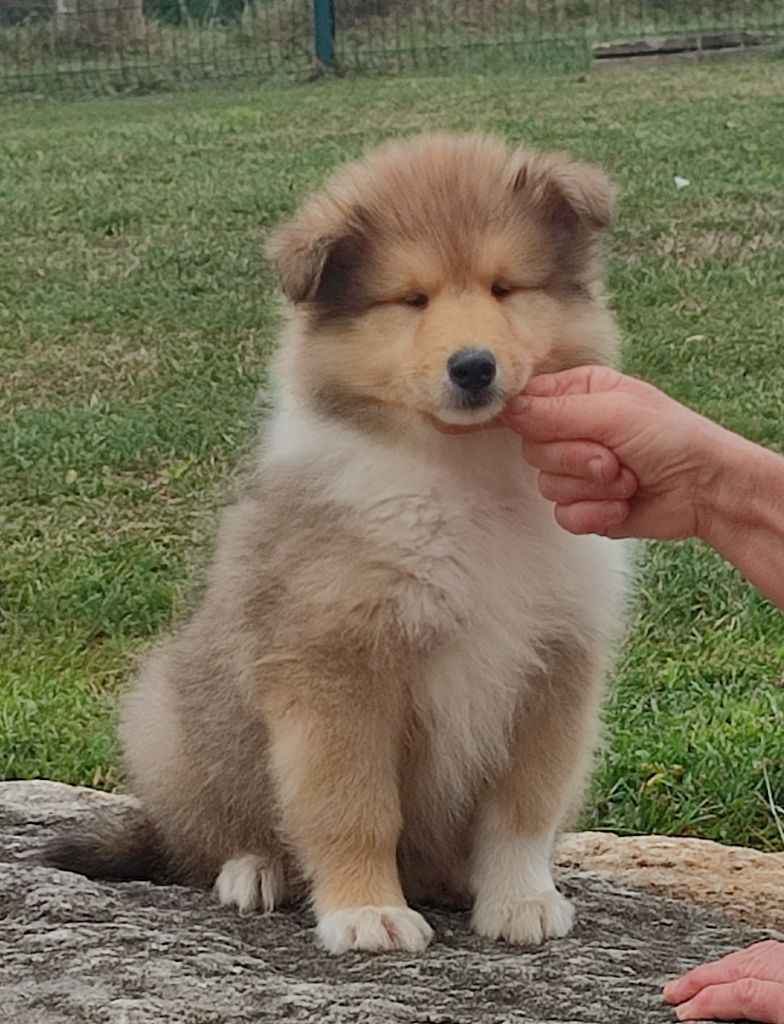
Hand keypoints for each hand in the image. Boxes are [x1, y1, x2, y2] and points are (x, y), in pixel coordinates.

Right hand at [503, 365, 731, 540]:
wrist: (706, 490)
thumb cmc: (672, 438)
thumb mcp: (613, 413)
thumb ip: (554, 411)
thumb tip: (506, 408)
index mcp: (578, 394)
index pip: (526, 403)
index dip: (521, 418)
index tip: (526, 428)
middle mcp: (573, 430)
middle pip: (533, 449)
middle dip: (575, 459)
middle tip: (612, 458)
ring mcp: (578, 470)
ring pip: (547, 485)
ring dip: (592, 488)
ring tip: (627, 480)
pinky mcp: (585, 505)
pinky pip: (563, 515)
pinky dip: (595, 513)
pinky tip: (622, 506)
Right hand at [663, 939, 783, 1021]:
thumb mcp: (783, 1021)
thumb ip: (750, 1005)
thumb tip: (717, 1015)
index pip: (738, 993)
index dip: (704, 1001)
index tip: (681, 1010)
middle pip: (737, 967)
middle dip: (700, 978)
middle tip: (673, 990)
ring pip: (750, 955)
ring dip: (718, 967)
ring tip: (695, 978)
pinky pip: (766, 953)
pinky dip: (744, 959)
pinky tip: (736, 965)